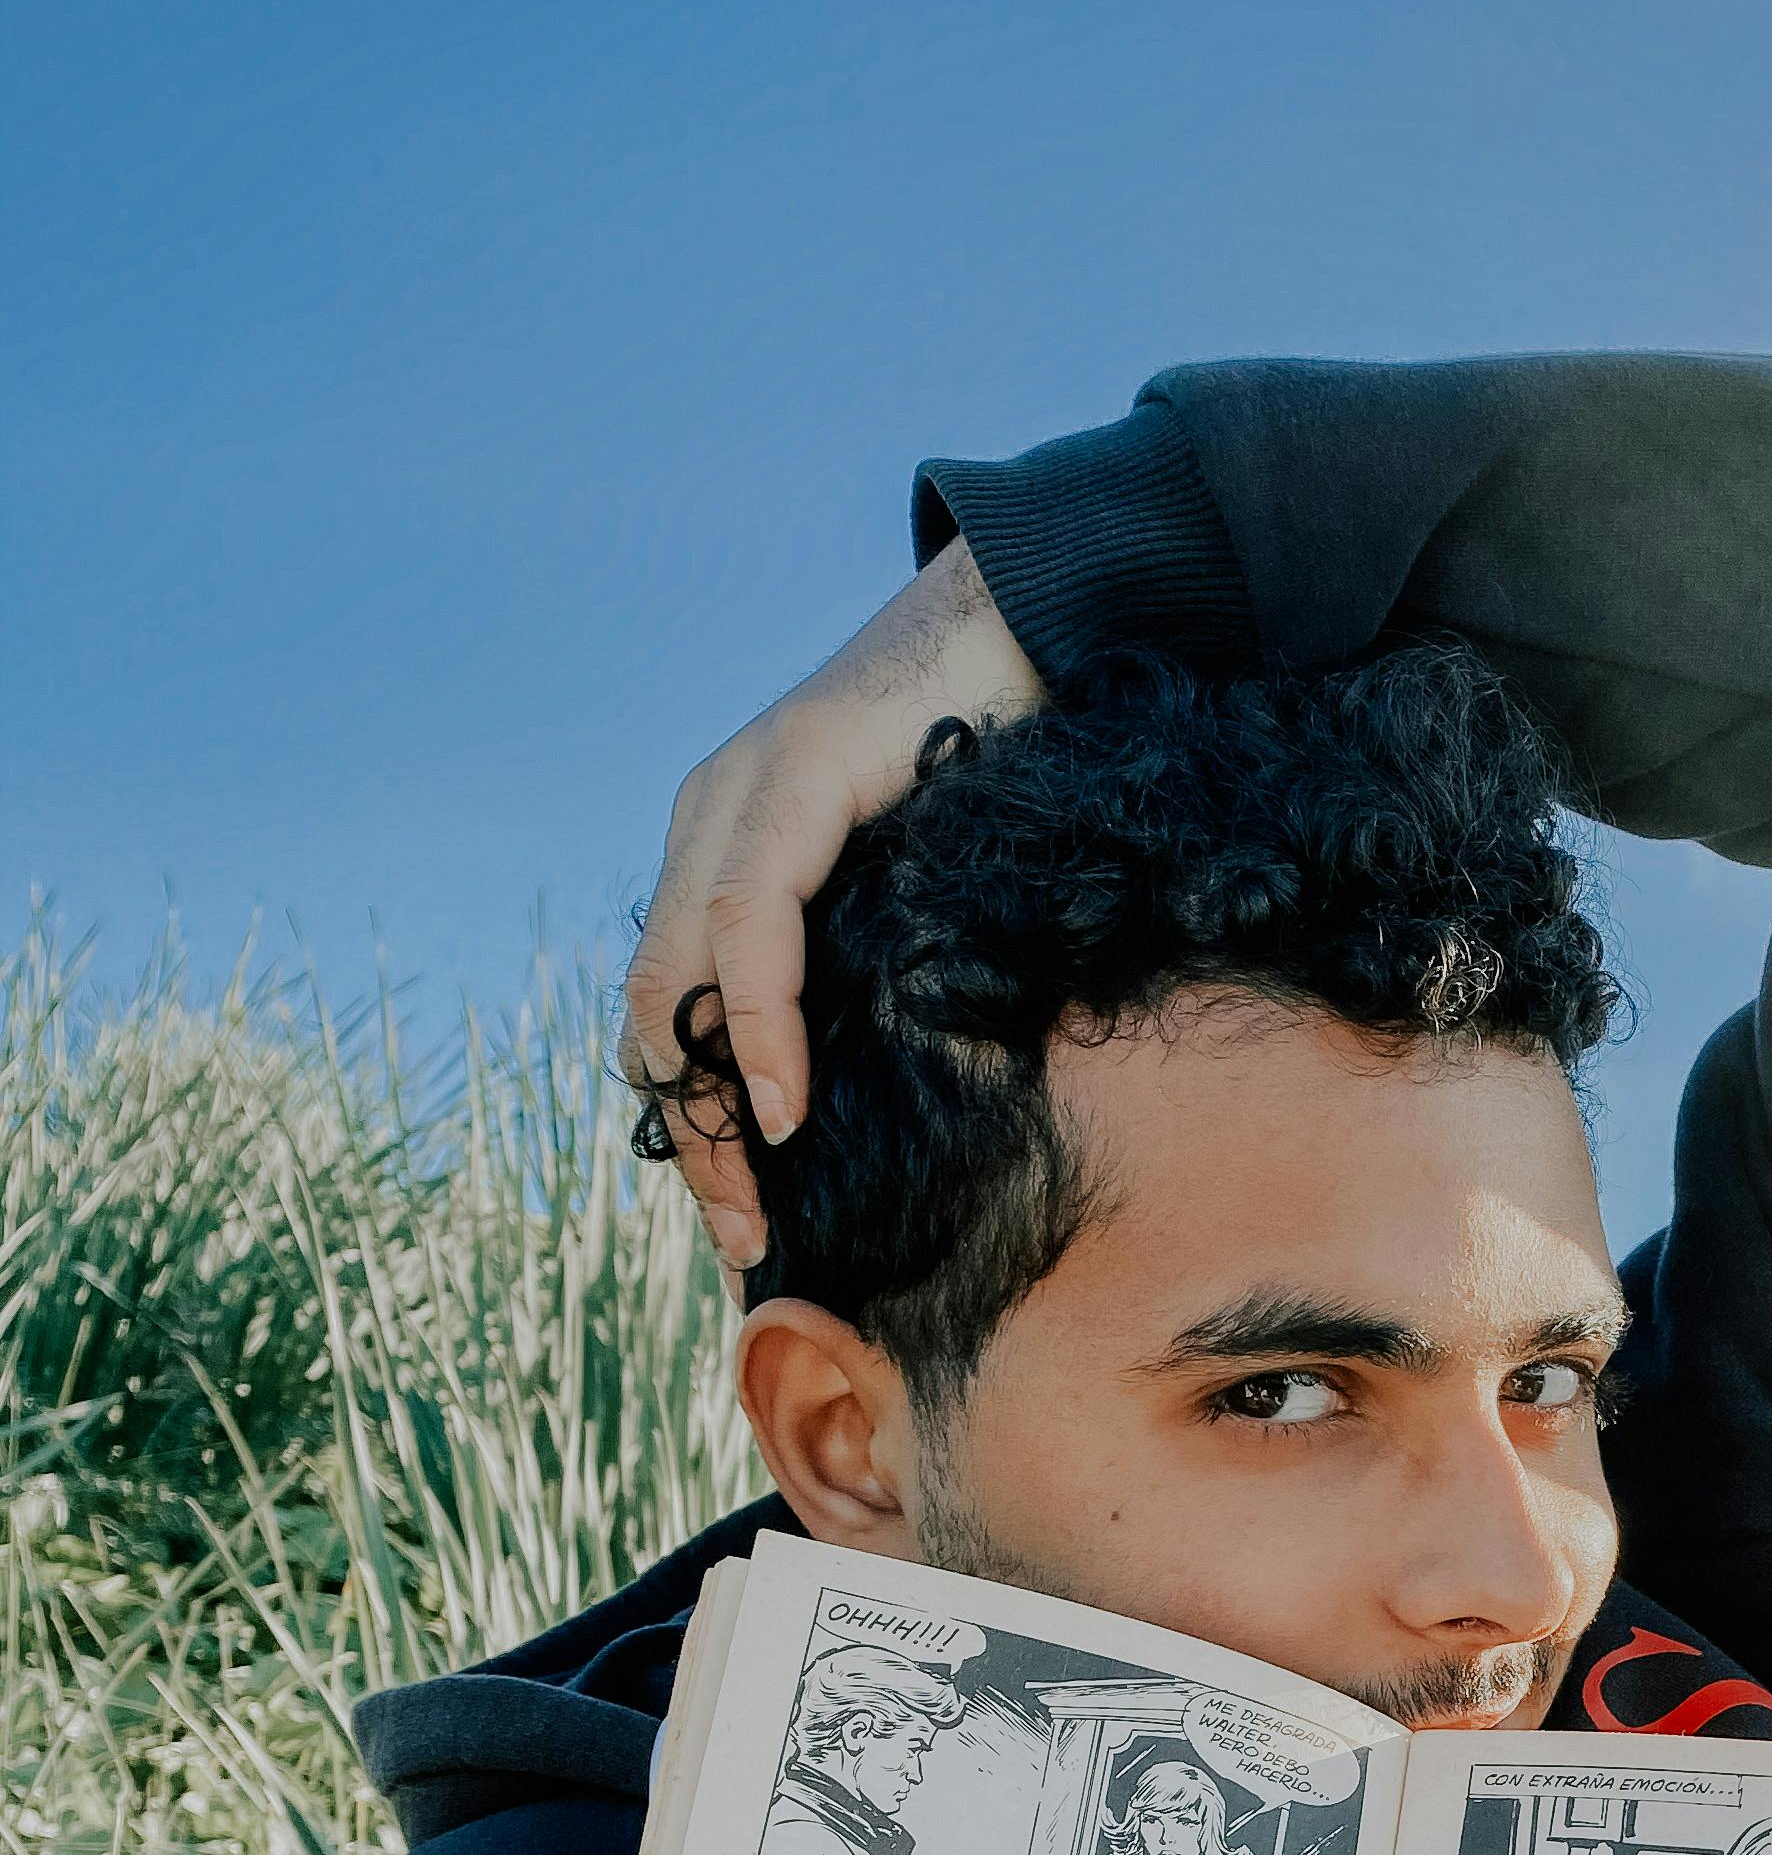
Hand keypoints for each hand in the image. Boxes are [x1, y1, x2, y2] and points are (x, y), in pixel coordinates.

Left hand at [621, 537, 1045, 1266]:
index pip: (671, 1013)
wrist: (1037, 611)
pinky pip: (747, 923)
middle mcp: (709, 819)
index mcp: (724, 848)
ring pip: (675, 980)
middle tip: (740, 1244)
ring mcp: (739, 792)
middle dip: (690, 1144)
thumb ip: (872, 963)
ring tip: (753, 1202)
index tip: (741, 1224)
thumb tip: (880, 1092)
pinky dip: (755, 1023)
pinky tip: (786, 1102)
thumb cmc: (997, 753)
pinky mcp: (792, 774)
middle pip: (652, 1015)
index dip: (693, 1128)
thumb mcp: (916, 887)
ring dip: (711, 1109)